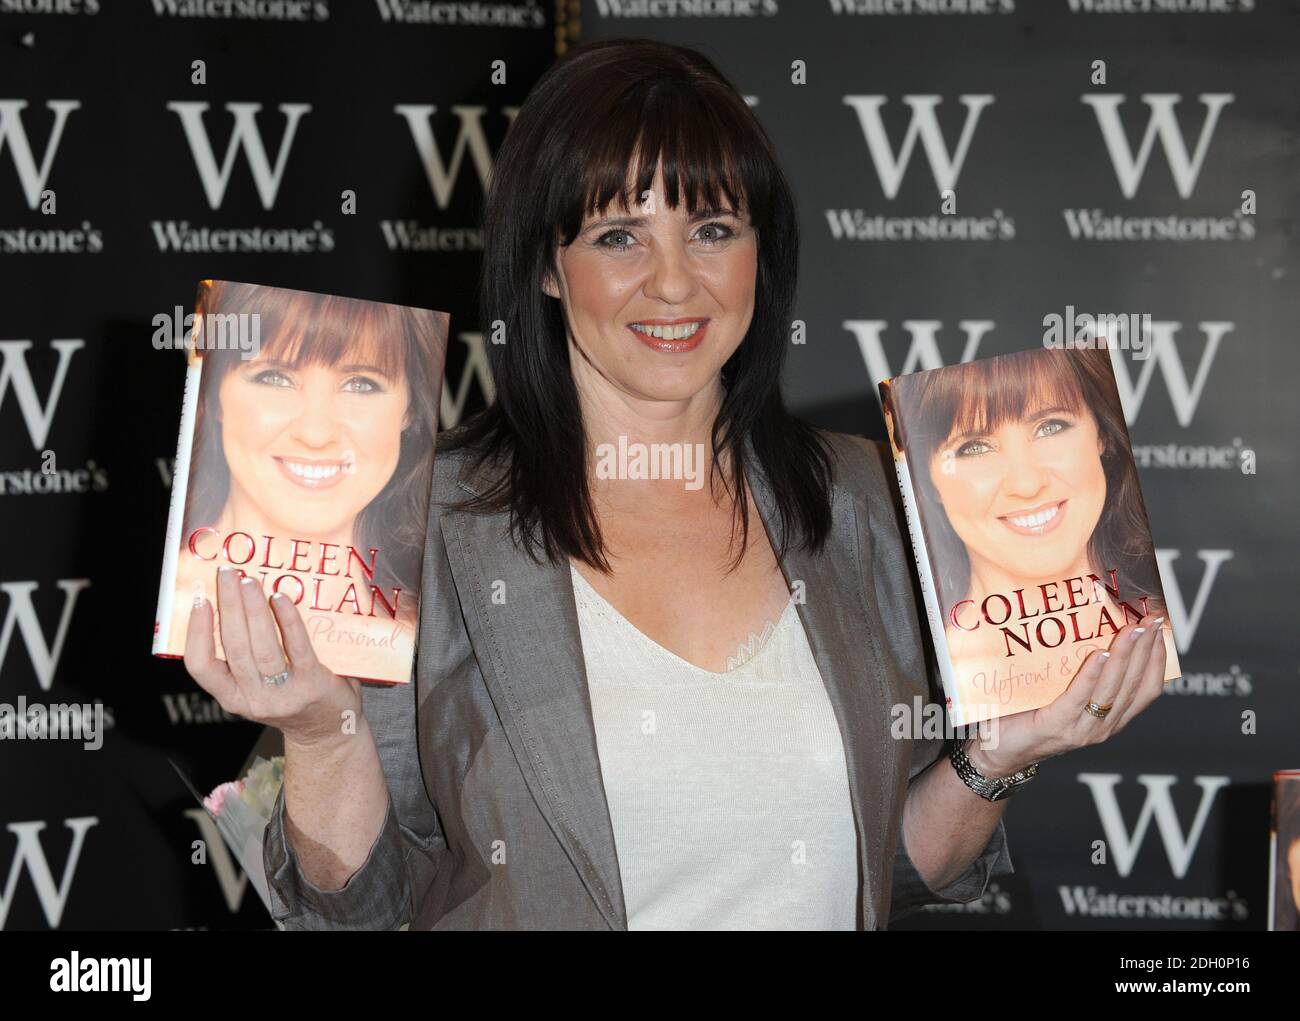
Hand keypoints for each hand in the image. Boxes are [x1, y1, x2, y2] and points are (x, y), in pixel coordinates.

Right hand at [183, 566, 362, 749]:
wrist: (330, 730)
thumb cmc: (291, 697)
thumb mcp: (257, 687)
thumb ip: (245, 656)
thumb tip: (232, 602)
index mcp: (233, 697)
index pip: (200, 666)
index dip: (196, 632)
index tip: (198, 600)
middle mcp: (254, 699)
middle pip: (233, 646)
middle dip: (229, 605)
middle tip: (227, 573)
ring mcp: (283, 694)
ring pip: (261, 647)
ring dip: (253, 609)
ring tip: (250, 581)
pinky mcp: (312, 685)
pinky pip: (297, 647)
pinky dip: (286, 620)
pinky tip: (280, 599)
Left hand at [965, 612, 1169, 776]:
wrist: (999, 750)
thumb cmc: (1029, 717)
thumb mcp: (1064, 693)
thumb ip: (1081, 673)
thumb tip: (1091, 626)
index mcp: (1111, 719)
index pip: (1148, 689)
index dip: (1158, 659)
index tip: (1160, 629)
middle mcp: (1104, 727)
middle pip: (1135, 684)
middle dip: (1146, 649)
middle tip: (1150, 620)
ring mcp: (1083, 728)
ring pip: (1113, 688)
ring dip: (1125, 656)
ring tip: (1132, 630)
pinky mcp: (1059, 724)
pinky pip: (1081, 696)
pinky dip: (1093, 673)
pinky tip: (1100, 653)